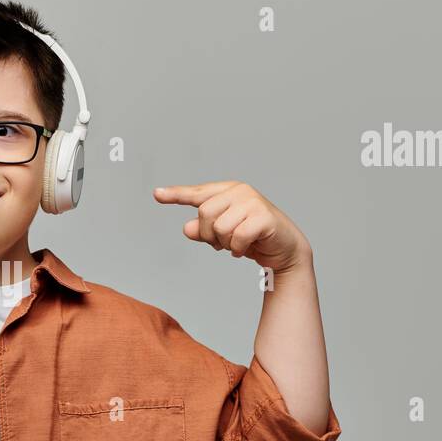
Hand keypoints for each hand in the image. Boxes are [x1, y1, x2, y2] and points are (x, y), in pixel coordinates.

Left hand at [153, 181, 309, 271]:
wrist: (284, 249)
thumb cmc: (252, 238)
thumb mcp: (222, 235)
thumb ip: (203, 230)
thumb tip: (187, 228)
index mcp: (227, 191)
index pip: (197, 193)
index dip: (176, 195)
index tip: (156, 194)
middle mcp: (239, 191)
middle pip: (204, 215)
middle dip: (210, 235)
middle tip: (224, 242)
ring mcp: (252, 202)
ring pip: (219, 228)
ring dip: (225, 243)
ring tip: (237, 244)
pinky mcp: (263, 216)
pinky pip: (236, 237)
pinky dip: (238, 248)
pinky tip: (247, 248)